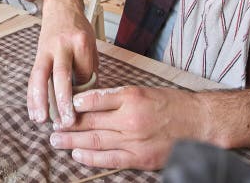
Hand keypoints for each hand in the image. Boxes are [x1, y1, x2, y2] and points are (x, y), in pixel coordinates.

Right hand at [26, 0, 98, 127]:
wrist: (61, 7)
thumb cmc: (79, 29)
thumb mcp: (91, 45)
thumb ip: (89, 70)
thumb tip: (88, 99)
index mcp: (81, 42)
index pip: (84, 73)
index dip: (86, 91)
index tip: (86, 107)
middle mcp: (63, 45)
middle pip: (62, 75)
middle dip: (63, 100)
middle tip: (67, 121)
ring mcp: (47, 49)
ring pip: (41, 76)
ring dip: (40, 100)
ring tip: (42, 120)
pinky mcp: (38, 54)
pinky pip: (33, 77)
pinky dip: (32, 96)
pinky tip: (34, 111)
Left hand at [48, 86, 205, 169]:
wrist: (199, 123)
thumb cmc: (171, 104)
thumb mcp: (143, 91)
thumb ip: (117, 97)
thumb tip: (89, 101)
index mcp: (131, 97)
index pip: (93, 99)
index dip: (74, 103)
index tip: (61, 105)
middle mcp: (130, 118)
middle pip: (90, 121)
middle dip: (68, 123)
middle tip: (51, 124)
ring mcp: (135, 140)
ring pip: (96, 140)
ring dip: (73, 140)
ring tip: (56, 140)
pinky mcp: (140, 157)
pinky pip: (111, 159)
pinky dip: (92, 157)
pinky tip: (77, 154)